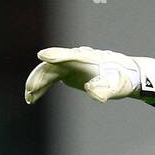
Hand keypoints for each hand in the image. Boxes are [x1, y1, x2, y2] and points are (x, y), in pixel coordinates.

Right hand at [24, 46, 154, 104]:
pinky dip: (42, 87)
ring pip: (48, 72)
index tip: (43, 57)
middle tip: (31, 91)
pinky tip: (33, 98)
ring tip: (28, 99)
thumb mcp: (116, 87)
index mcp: (85, 59)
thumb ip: (105, 89)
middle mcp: (74, 59)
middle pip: (52, 65)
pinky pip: (50, 78)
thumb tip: (93, 92)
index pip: (68, 55)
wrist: (125, 76)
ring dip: (37, 83)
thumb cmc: (122, 80)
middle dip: (40, 77)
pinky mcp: (68, 73)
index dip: (56, 55)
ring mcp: (69, 65)